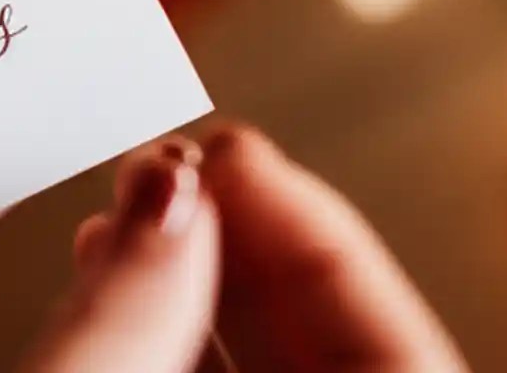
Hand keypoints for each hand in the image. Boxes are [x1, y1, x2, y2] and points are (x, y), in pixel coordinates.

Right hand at [23, 125, 469, 372]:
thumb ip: (124, 311)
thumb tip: (164, 190)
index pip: (398, 353)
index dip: (318, 238)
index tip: (235, 153)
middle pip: (318, 342)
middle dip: (240, 237)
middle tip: (178, 160)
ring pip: (243, 360)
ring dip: (187, 269)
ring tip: (135, 197)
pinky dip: (151, 318)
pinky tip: (109, 264)